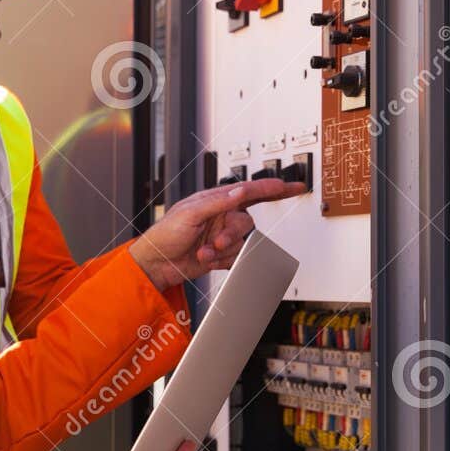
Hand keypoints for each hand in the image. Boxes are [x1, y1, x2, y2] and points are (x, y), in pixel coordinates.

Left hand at [127, 178, 306, 289]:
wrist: (157, 264)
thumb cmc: (165, 234)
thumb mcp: (190, 214)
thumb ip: (217, 203)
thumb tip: (239, 191)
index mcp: (215, 200)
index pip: (249, 191)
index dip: (272, 188)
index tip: (292, 186)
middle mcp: (221, 216)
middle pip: (246, 223)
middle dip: (231, 236)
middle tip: (215, 243)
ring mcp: (222, 236)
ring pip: (241, 243)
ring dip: (223, 251)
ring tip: (203, 253)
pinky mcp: (221, 254)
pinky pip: (235, 258)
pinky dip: (222, 261)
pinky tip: (206, 260)